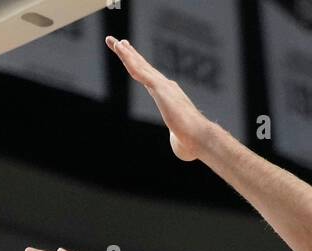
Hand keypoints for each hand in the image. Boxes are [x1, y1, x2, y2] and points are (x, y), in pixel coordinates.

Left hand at [107, 37, 208, 160]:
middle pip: (143, 67)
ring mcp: (162, 86)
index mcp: (168, 96)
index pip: (150, 78)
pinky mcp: (160, 88)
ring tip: (113, 42)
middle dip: (129, 54)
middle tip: (116, 42)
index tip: (130, 56)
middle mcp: (165, 86)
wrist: (199, 137)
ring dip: (125, 53)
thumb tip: (180, 146)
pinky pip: (140, 72)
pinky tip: (121, 52)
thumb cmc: (192, 142)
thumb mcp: (179, 138)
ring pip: (139, 66)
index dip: (139, 66)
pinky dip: (130, 61)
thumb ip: (176, 137)